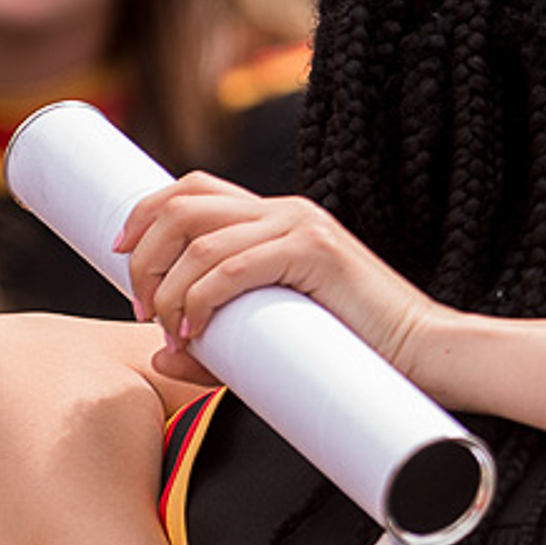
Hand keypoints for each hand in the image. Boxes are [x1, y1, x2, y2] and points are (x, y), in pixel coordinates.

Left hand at [117, 174, 445, 381]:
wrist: (424, 354)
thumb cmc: (355, 353)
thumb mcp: (271, 340)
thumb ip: (218, 345)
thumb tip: (160, 353)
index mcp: (278, 219)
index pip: (194, 190)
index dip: (144, 215)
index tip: (121, 260)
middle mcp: (286, 211)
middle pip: (183, 203)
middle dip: (143, 253)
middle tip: (142, 306)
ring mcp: (301, 226)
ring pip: (198, 235)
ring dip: (167, 284)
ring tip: (171, 327)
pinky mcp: (313, 252)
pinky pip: (230, 265)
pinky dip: (198, 298)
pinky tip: (196, 329)